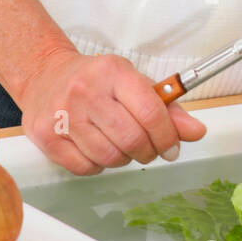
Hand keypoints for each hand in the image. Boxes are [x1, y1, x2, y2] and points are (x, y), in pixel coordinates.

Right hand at [20, 46, 206, 175]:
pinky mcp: (45, 135)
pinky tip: (97, 148)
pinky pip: (85, 168)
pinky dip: (99, 166)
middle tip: (149, 150)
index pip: (150, 111)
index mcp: (114, 72)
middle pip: (132, 139)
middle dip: (148, 152)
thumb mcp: (134, 84)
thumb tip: (196, 132)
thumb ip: (167, 109)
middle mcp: (86, 91)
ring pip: (110, 157)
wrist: (45, 75)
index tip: (172, 147)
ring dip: (124, 159)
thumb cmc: (97, 81)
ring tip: (120, 145)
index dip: (167, 136)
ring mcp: (62, 114)